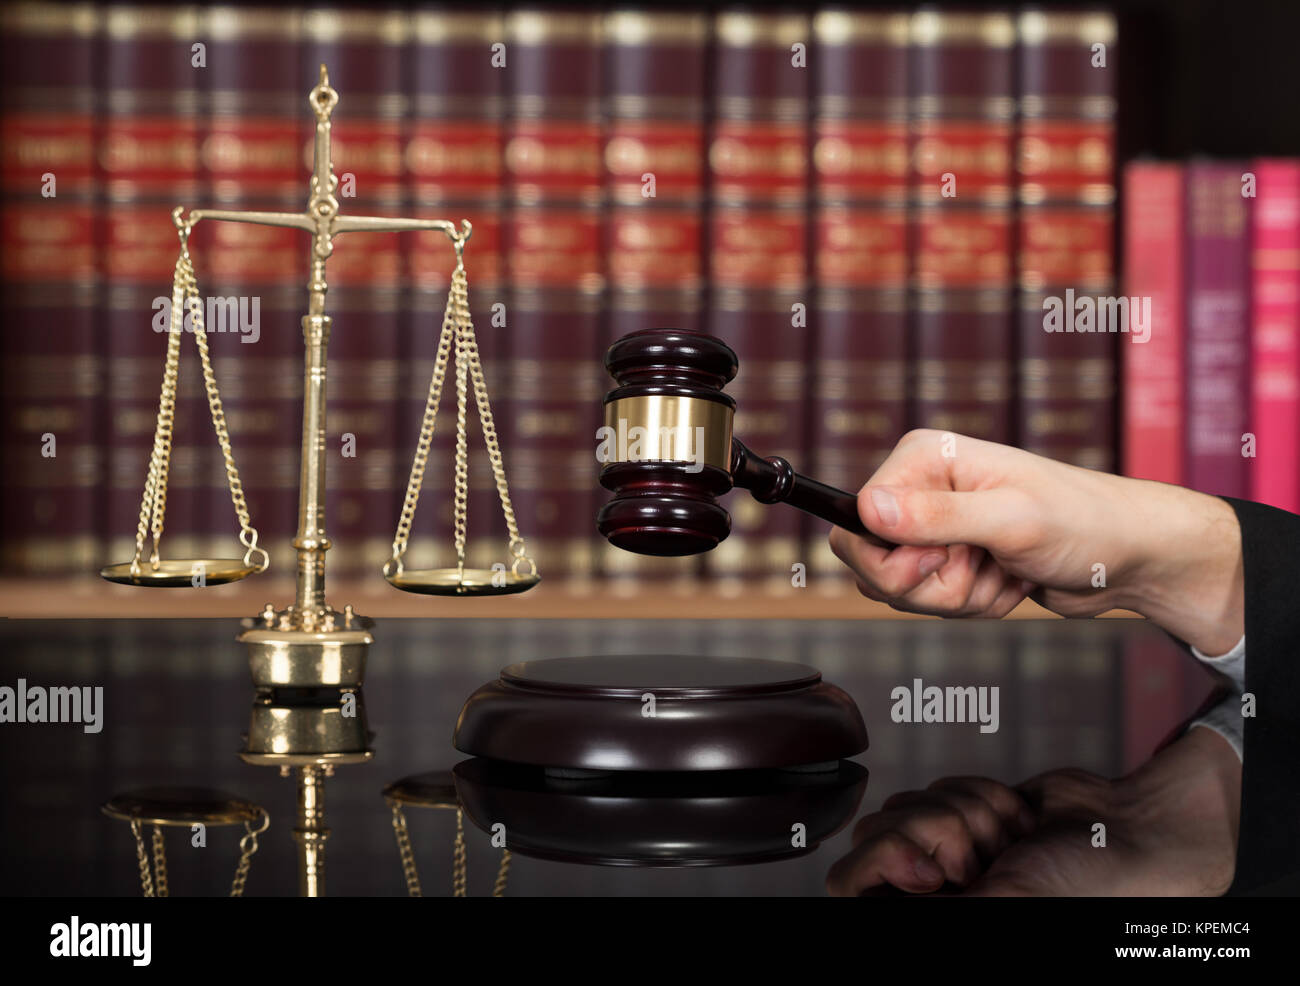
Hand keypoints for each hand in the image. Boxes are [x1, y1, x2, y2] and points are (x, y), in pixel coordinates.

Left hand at [826, 727, 1239, 896]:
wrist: (1127, 830)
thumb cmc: (1080, 882)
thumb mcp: (999, 904)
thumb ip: (939, 911)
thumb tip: (860, 898)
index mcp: (931, 917)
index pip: (849, 885)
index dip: (886, 864)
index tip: (936, 871)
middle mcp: (929, 892)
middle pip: (876, 834)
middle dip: (938, 830)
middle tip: (986, 853)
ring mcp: (944, 850)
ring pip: (906, 805)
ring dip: (967, 811)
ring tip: (1011, 840)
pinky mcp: (963, 813)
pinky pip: (940, 786)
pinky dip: (983, 795)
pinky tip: (1019, 821)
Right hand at [828, 429, 1243, 654]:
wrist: (1131, 555)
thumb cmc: (1086, 521)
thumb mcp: (1011, 520)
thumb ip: (936, 516)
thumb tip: (869, 509)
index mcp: (926, 459)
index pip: (857, 521)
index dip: (892, 559)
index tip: (942, 560)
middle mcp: (923, 488)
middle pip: (874, 563)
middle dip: (931, 585)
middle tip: (981, 564)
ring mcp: (937, 527)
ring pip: (902, 590)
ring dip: (958, 597)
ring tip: (1003, 569)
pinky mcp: (952, 560)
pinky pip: (931, 602)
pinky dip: (973, 604)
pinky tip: (1008, 580)